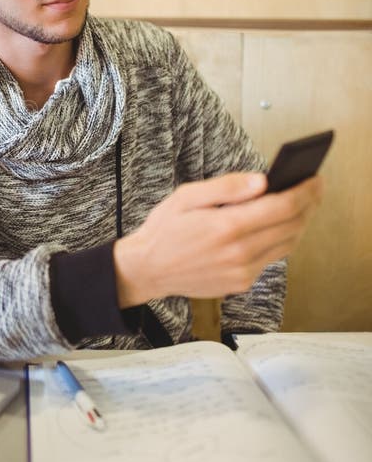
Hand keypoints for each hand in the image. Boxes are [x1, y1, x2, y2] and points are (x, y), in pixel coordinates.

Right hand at [113, 172, 322, 306]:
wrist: (147, 269)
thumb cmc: (165, 229)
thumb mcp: (187, 196)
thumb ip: (226, 187)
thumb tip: (262, 181)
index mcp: (226, 225)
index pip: (282, 206)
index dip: (304, 191)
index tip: (314, 178)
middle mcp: (239, 251)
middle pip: (291, 225)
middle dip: (308, 204)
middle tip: (314, 188)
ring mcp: (242, 271)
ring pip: (287, 244)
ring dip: (300, 223)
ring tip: (302, 205)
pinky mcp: (241, 282)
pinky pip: (271, 259)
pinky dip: (281, 240)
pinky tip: (278, 226)